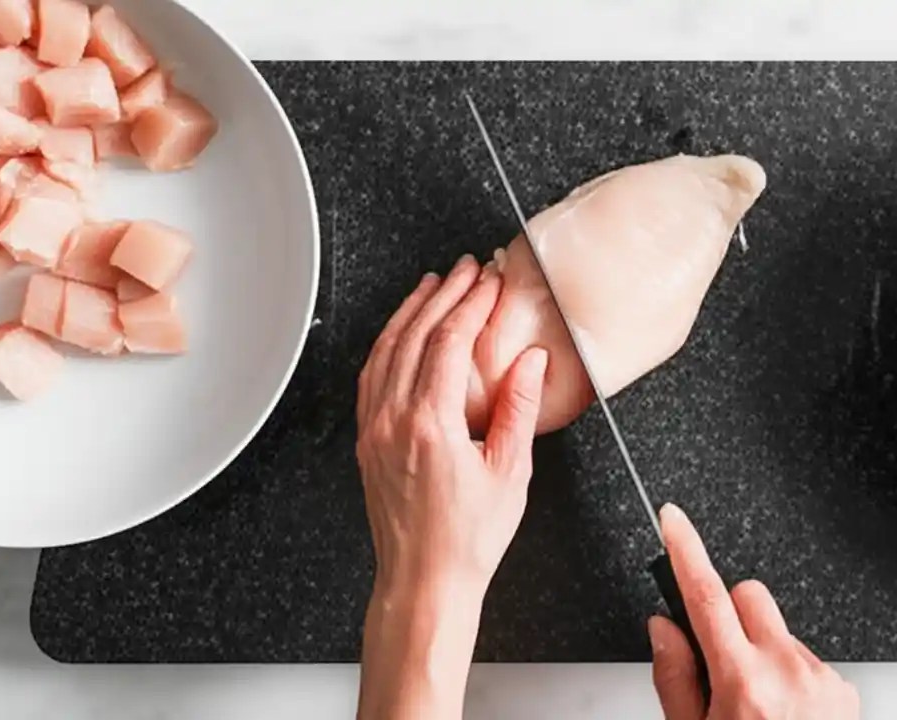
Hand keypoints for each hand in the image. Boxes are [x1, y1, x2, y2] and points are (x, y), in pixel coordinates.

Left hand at [356, 255, 548, 594]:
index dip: (470, 305)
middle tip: (465, 269)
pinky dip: (387, 343)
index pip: (448, 342)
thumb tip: (530, 361)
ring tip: (432, 284)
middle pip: (414, 335)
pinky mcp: (366, 441)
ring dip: (410, 311)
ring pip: (385, 350)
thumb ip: (519, 410)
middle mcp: (393, 420)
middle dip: (442, 294)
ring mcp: (373, 429)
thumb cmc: (467, 540)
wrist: (425, 581)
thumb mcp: (510, 472)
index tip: (488, 282)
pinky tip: (400, 332)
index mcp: (430, 424)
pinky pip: (370, 376)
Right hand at [649, 505, 859, 719]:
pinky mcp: (845, 690)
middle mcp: (788, 673)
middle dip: (725, 611)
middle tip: (714, 657)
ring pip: (778, 629)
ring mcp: (822, 681)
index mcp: (743, 684)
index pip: (705, 595)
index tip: (672, 518)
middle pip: (748, 595)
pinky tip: (782, 715)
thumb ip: (674, 676)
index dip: (685, 548)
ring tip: (755, 706)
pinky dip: (789, 675)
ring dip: (759, 650)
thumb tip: (664, 626)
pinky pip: (805, 657)